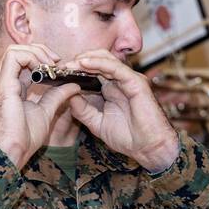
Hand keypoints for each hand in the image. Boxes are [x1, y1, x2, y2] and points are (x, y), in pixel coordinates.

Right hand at [0, 43, 80, 168]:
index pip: (20, 62)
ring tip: (51, 65)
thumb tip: (73, 86)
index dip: (39, 58)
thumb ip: (56, 96)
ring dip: (36, 52)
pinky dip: (32, 57)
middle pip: (16, 51)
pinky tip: (45, 70)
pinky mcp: (2, 84)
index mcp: (8, 88)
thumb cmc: (24, 138)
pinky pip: (14, 56)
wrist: (12, 151)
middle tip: (57, 62)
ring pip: (14, 50)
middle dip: (39, 51)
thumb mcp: (45, 112)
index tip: (57, 67)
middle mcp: (0, 82)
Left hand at [65, 50, 181, 171]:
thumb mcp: (97, 123)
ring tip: (71, 64)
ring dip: (87, 59)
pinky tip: (84, 63)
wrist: (149, 149)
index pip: (93, 71)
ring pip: (106, 59)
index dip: (76, 69)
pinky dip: (99, 63)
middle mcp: (121, 81)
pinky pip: (115, 68)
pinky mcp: (136, 82)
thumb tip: (68, 96)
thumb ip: (83, 110)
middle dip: (79, 61)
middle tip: (63, 67)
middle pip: (98, 60)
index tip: (59, 74)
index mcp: (112, 89)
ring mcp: (129, 80)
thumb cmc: (129, 138)